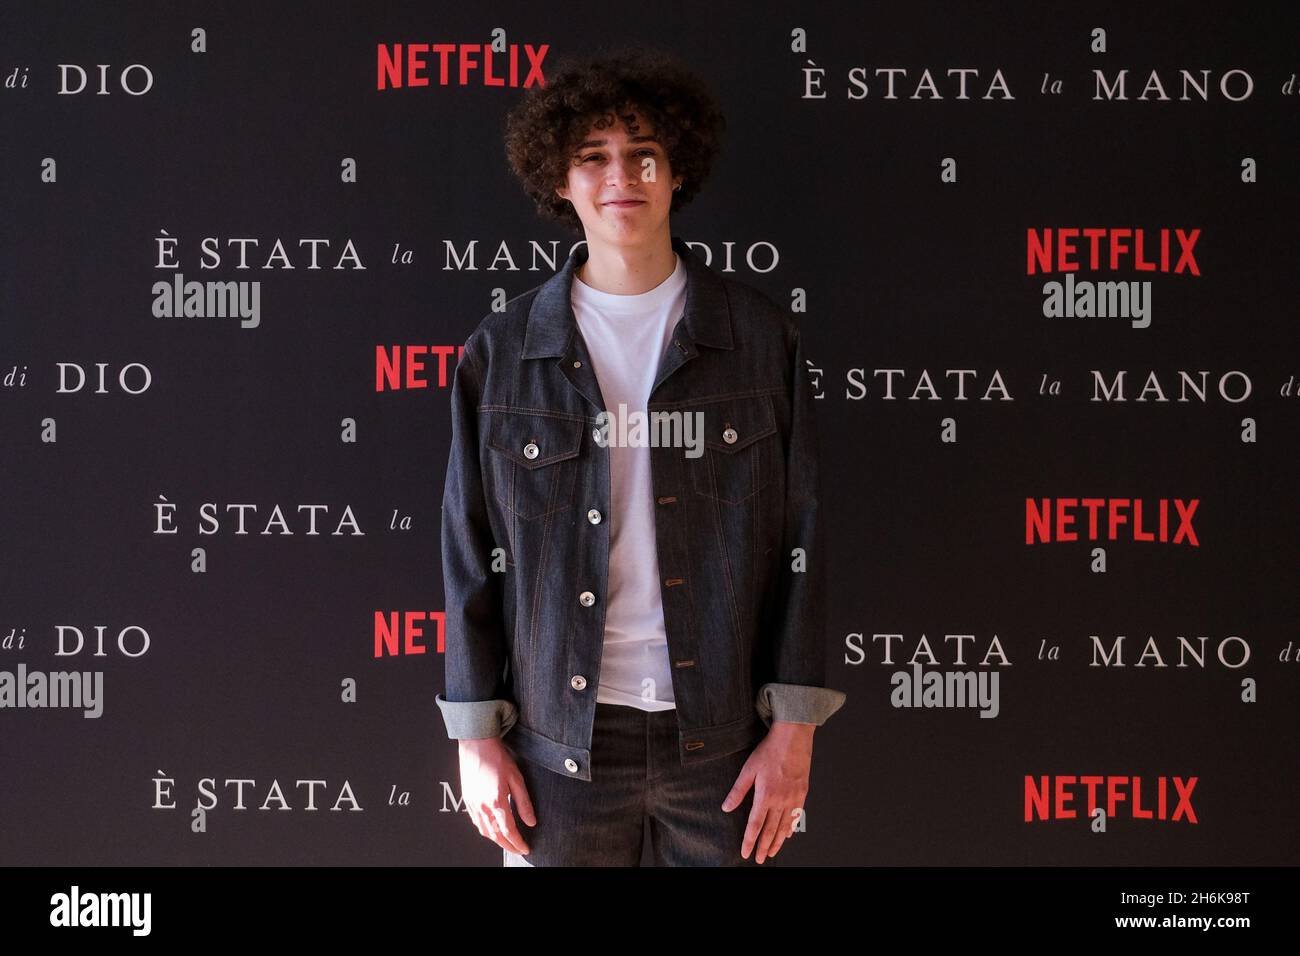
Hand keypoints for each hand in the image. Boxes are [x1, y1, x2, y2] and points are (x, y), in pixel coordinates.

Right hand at [457, 737, 535, 855]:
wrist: (477, 745)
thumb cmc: (498, 759)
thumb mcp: (517, 779)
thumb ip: (524, 803)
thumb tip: (531, 822)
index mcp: (496, 801)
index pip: (509, 831)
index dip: (518, 843)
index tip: (526, 848)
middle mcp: (482, 806)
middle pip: (496, 835)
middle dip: (508, 846)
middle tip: (519, 849)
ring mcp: (473, 804)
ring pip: (484, 831)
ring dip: (497, 840)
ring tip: (508, 842)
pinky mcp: (467, 800)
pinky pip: (476, 822)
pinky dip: (486, 831)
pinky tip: (492, 830)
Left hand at [721, 722, 813, 862]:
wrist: (793, 738)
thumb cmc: (769, 751)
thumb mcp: (748, 769)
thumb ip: (738, 791)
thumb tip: (726, 807)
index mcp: (765, 795)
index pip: (755, 825)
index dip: (749, 841)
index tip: (745, 852)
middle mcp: (780, 800)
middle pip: (771, 830)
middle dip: (764, 847)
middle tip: (759, 859)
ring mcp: (793, 798)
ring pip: (784, 827)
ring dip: (778, 842)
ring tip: (772, 853)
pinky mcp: (802, 793)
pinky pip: (796, 816)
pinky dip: (791, 828)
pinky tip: (787, 835)